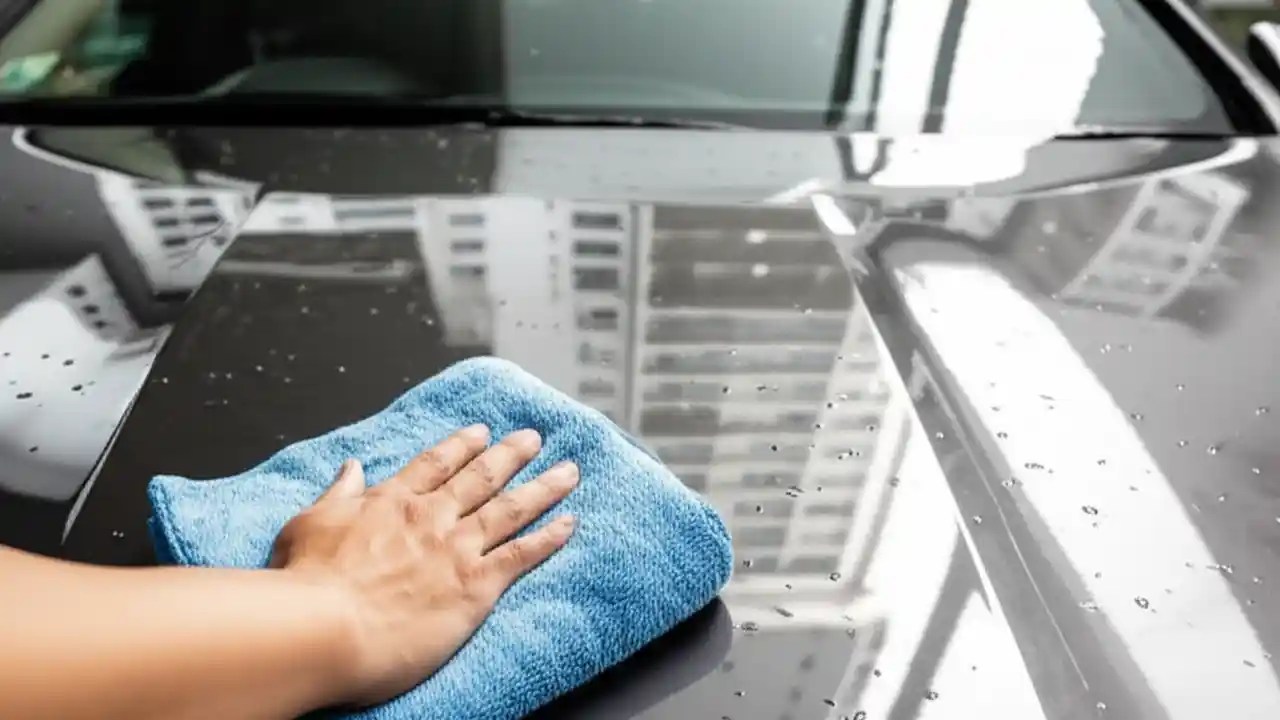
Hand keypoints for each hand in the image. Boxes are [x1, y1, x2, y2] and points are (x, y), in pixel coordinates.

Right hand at [269, 425, 577, 707]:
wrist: (323, 628)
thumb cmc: (307, 584)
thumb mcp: (309, 523)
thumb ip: (338, 495)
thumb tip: (349, 468)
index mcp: (392, 502)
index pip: (434, 464)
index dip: (460, 446)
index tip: (481, 432)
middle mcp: (431, 518)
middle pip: (481, 478)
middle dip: (510, 455)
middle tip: (534, 438)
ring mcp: (456, 548)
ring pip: (510, 508)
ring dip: (543, 487)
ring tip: (568, 471)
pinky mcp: (475, 585)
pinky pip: (522, 554)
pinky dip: (549, 537)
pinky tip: (569, 523)